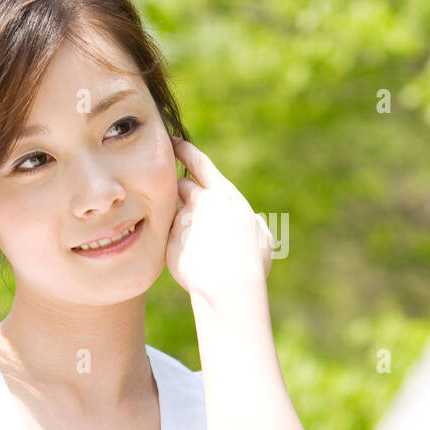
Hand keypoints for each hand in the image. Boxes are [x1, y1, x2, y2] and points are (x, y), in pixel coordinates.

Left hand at [165, 136, 273, 304]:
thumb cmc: (250, 265)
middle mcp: (200, 202)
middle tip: (188, 210)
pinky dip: (177, 245)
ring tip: (197, 245)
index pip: (199, 163)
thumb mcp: (261, 238)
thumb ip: (255, 224)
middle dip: (181, 192)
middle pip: (180, 185)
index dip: (184, 150)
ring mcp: (181, 221)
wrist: (228, 286)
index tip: (174, 143)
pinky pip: (168, 238)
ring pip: (174, 214)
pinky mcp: (168, 240)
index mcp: (225, 195)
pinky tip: (191, 260)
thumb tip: (254, 222)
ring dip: (181, 224)